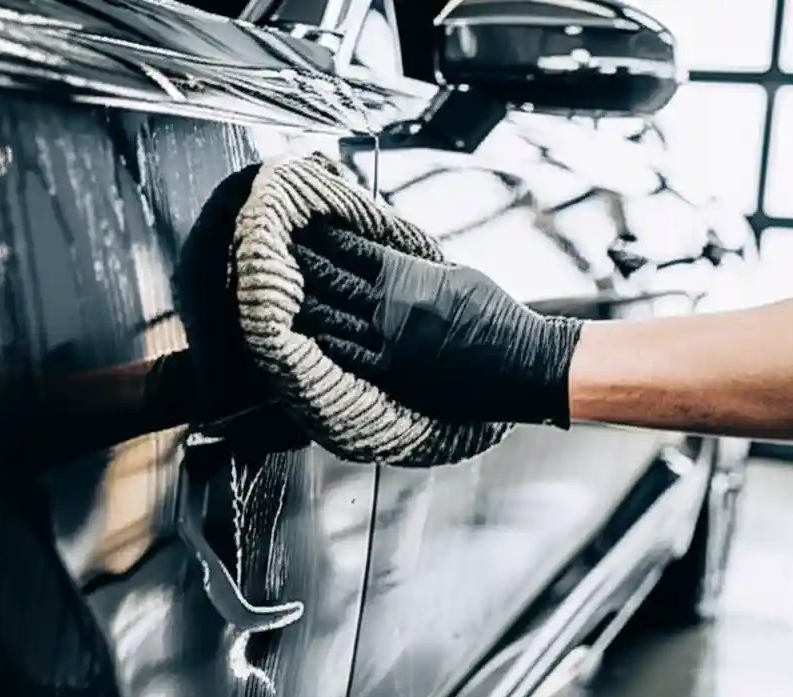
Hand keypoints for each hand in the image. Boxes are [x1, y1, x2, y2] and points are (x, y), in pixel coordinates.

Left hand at [289, 222, 583, 425]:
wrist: (519, 364)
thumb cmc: (495, 315)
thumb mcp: (456, 273)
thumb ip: (416, 266)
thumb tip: (386, 254)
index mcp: (408, 275)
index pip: (351, 249)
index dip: (322, 237)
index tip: (300, 225)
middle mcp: (391, 307)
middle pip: (332, 280)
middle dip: (301, 264)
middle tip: (273, 249)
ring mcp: (388, 343)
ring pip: (330, 318)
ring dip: (301, 302)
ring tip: (274, 290)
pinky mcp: (391, 375)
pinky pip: (344, 357)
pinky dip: (319, 344)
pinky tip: (297, 335)